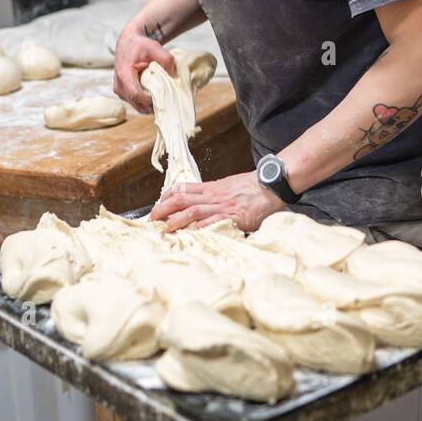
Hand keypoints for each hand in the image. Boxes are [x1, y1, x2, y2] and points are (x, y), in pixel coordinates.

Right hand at [113, 21, 175, 113]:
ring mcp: (119, 91)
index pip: (136, 94)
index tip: (162, 95)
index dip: (150, 99)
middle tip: (167, 98)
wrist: (127, 44)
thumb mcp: (155, 48)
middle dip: (153, 104)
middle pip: (137, 104)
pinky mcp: (122, 93)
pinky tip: (154, 95)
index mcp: (124, 74)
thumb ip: (166, 59)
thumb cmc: (140, 45)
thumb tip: (174, 75)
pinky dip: (145, 103)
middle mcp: (119, 86)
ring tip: (161, 96)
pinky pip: (135, 103)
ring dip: (149, 105)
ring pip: (137, 106)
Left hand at [151, 171, 285, 232]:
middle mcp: (212, 196)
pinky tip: (189, 235)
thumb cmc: (251, 187)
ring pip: (192, 211)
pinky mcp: (233, 217)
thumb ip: (214, 194)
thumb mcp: (228, 186)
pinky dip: (200, 229)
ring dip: (176, 220)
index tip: (157, 204)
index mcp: (211, 188)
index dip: (167, 196)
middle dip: (163, 209)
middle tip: (151, 219)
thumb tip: (201, 204)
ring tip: (164, 229)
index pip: (183, 188)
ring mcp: (222, 206)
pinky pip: (212, 223)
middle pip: (181, 199)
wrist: (270, 185)